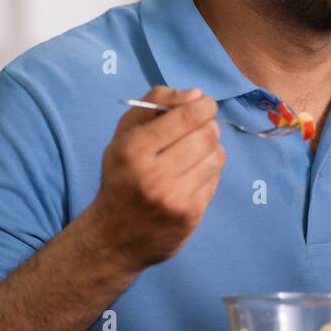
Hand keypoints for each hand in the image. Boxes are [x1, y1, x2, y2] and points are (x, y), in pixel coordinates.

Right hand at [81, 85, 225, 269]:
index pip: (186, 118)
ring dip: (212, 149)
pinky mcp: (191, 215)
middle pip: (206, 136)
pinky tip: (192, 175)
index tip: (205, 104)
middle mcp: (154, 175)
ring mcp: (175, 198)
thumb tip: (195, 94)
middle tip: (202, 127)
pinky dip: (209, 172)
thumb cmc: (121, 177)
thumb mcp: (123, 136)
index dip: (203, 106)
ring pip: (216, 157)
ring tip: (196, 152)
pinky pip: (215, 180)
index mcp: (133, 150)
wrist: (114, 237)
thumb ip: (154, 105)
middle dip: (210, 125)